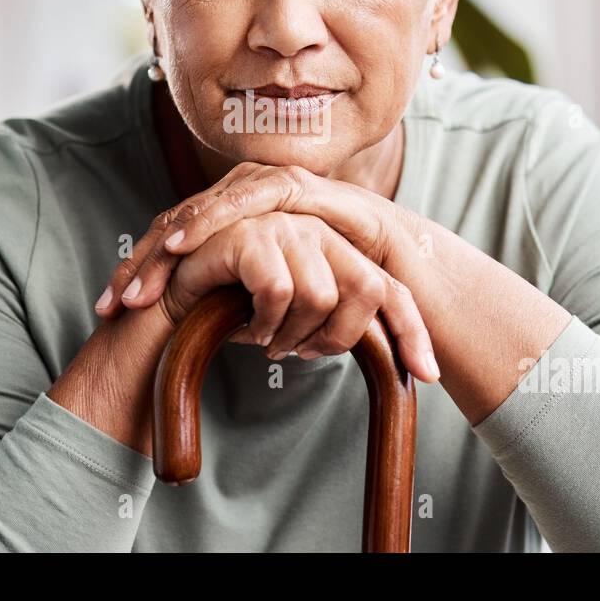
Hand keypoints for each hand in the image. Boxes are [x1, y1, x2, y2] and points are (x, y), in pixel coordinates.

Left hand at [96, 163, 417, 325]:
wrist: (389, 260)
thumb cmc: (327, 281)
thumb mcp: (267, 302)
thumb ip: (232, 308)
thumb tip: (197, 341)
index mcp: (227, 227)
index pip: (170, 247)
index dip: (137, 276)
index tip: (107, 311)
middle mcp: (238, 203)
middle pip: (174, 227)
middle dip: (142, 263)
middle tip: (115, 299)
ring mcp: (264, 190)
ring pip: (201, 211)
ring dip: (170, 238)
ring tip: (143, 266)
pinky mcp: (293, 185)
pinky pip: (242, 199)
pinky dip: (211, 216)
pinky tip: (185, 240)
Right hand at [150, 211, 439, 382]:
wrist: (172, 303)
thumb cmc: (236, 311)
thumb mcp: (301, 323)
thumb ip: (345, 326)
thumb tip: (416, 368)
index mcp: (337, 249)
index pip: (392, 289)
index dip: (412, 332)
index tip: (427, 377)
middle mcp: (318, 229)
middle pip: (368, 290)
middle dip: (336, 338)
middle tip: (297, 355)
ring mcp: (285, 223)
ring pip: (323, 296)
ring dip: (290, 334)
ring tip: (263, 338)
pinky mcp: (251, 231)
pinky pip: (279, 291)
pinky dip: (262, 322)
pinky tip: (243, 325)